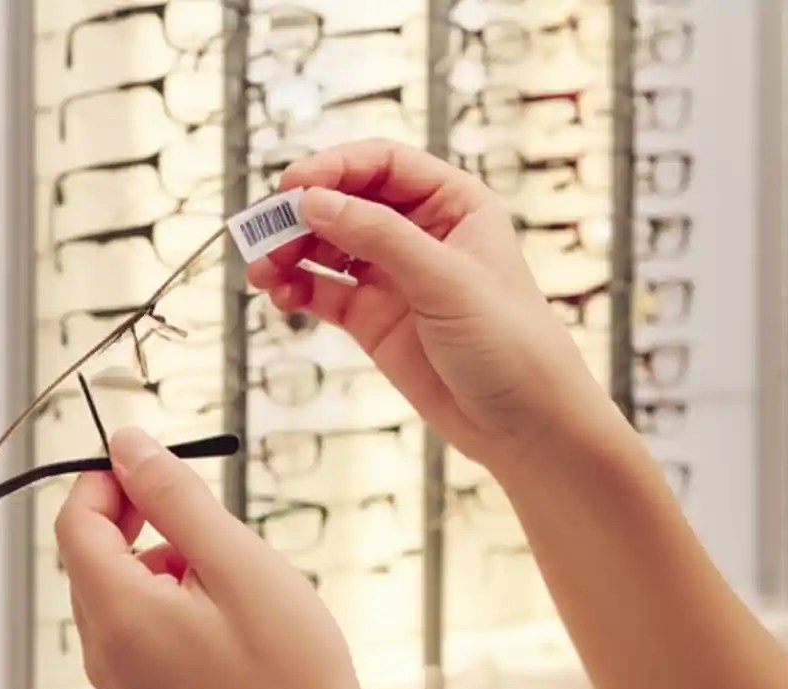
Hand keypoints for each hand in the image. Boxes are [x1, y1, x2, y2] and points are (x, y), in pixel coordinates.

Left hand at [55, 427, 372, 688]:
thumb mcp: (236, 562)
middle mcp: (106, 653)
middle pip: (90, 554)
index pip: (74, 524)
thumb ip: (174, 497)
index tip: (149, 463)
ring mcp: (122, 678)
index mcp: (119, 616)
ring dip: (157, 557)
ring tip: (221, 571)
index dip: (104, 480)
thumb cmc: (289, 674)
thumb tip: (127, 445)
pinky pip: (134, 621)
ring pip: (115, 586)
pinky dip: (166, 595)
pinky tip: (219, 606)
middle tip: (195, 510)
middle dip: (135, 518)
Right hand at [249, 138, 622, 471]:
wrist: (525, 426)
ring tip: (262, 271)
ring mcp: (393, 277)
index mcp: (453, 205)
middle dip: (301, 215)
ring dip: (289, 252)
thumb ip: (378, 236)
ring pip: (325, 247)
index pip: (382, 165)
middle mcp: (419, 233)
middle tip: (264, 235)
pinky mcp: (373, 318)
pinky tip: (281, 297)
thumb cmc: (513, 344)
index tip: (292, 187)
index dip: (334, 168)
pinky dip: (296, 289)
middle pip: (344, 202)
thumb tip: (314, 201)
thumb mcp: (446, 280)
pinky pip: (322, 292)